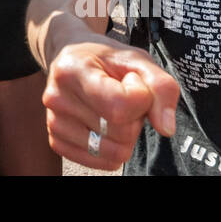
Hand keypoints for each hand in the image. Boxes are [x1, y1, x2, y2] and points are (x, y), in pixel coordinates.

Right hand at [43, 39, 179, 169]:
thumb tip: (166, 128)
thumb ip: (161, 87)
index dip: (141, 97)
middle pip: (120, 132)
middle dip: (134, 117)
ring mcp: (54, 123)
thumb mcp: (138, 59)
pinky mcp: (56, 142)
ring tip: (111, 109)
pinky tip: (103, 125)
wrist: (74, 59)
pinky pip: (102, 163)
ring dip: (124, 135)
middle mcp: (56, 98)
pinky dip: (112, 148)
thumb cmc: (106, 59)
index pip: (120, 106)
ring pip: (114, 152)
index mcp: (71, 70)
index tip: (131, 81)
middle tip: (121, 94)